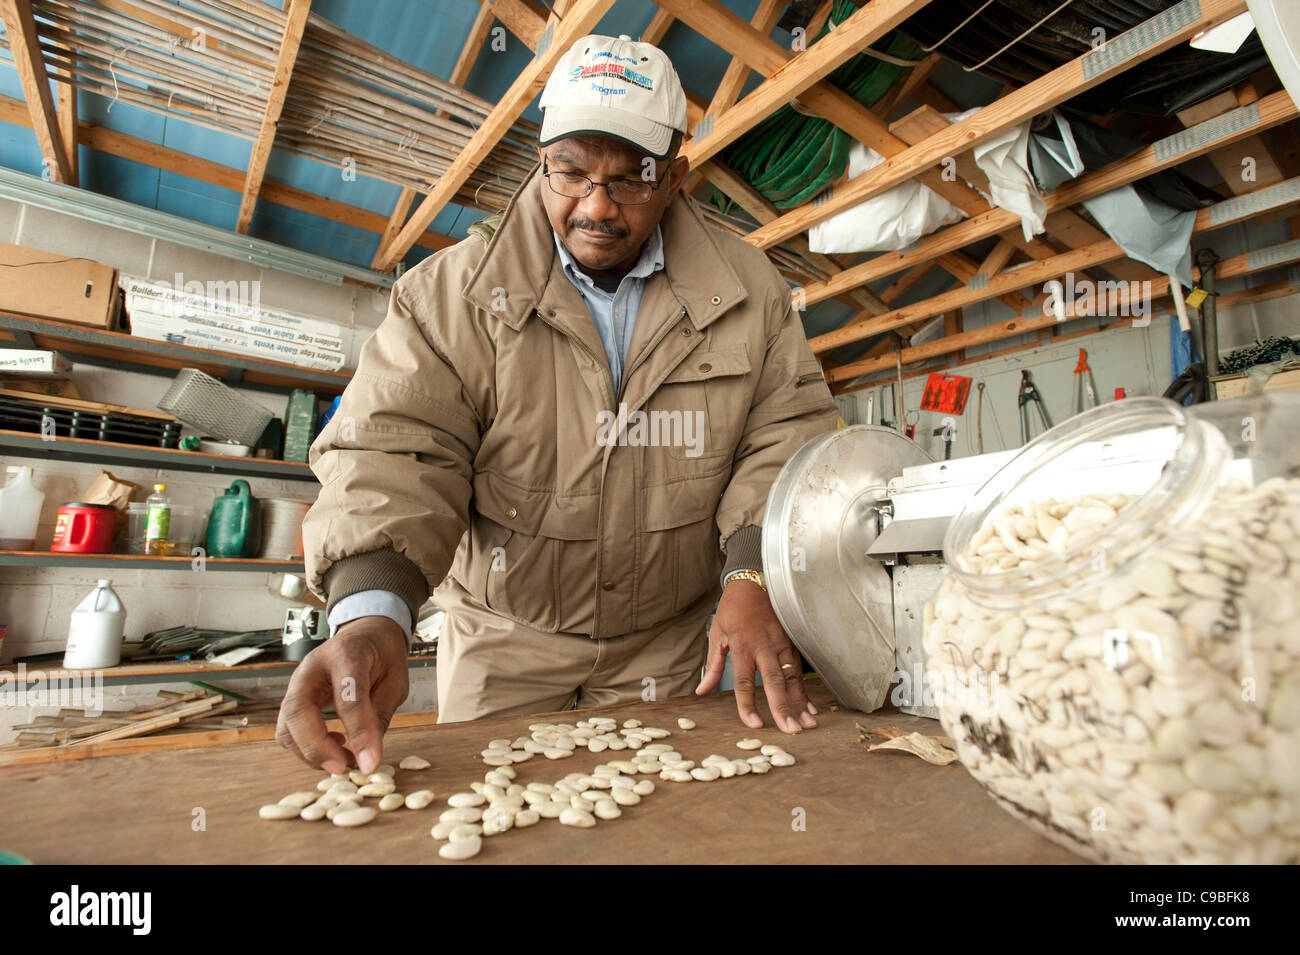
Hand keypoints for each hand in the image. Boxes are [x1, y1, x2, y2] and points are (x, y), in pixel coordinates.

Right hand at [276, 615, 409, 774]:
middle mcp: (313, 667)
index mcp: (347, 654)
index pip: (347, 696)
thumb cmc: (382, 655)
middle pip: (298, 710)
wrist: (364, 633)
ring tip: (344, 761)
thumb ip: (379, 715)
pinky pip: (288, 730)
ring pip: (286, 725)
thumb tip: (368, 758)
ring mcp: (297, 682)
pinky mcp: (292, 698)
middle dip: (316, 747)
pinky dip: (306, 748)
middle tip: (343, 768)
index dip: (358, 732)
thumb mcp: (395, 680)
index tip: (370, 762)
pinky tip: (334, 746)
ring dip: (310, 753)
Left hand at [696, 580, 817, 733]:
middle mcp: (764, 646)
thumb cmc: (732, 609)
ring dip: (800, 702)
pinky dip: (804, 689)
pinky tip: (810, 706)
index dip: (748, 705)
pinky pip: (799, 669)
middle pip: (774, 682)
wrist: (753, 581)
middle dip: (783, 708)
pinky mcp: (792, 641)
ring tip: (807, 724)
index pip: (744, 682)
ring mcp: (781, 643)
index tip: (754, 725)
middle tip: (791, 731)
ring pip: (792, 677)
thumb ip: (712, 666)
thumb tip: (701, 691)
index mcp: (742, 646)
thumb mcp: (716, 634)